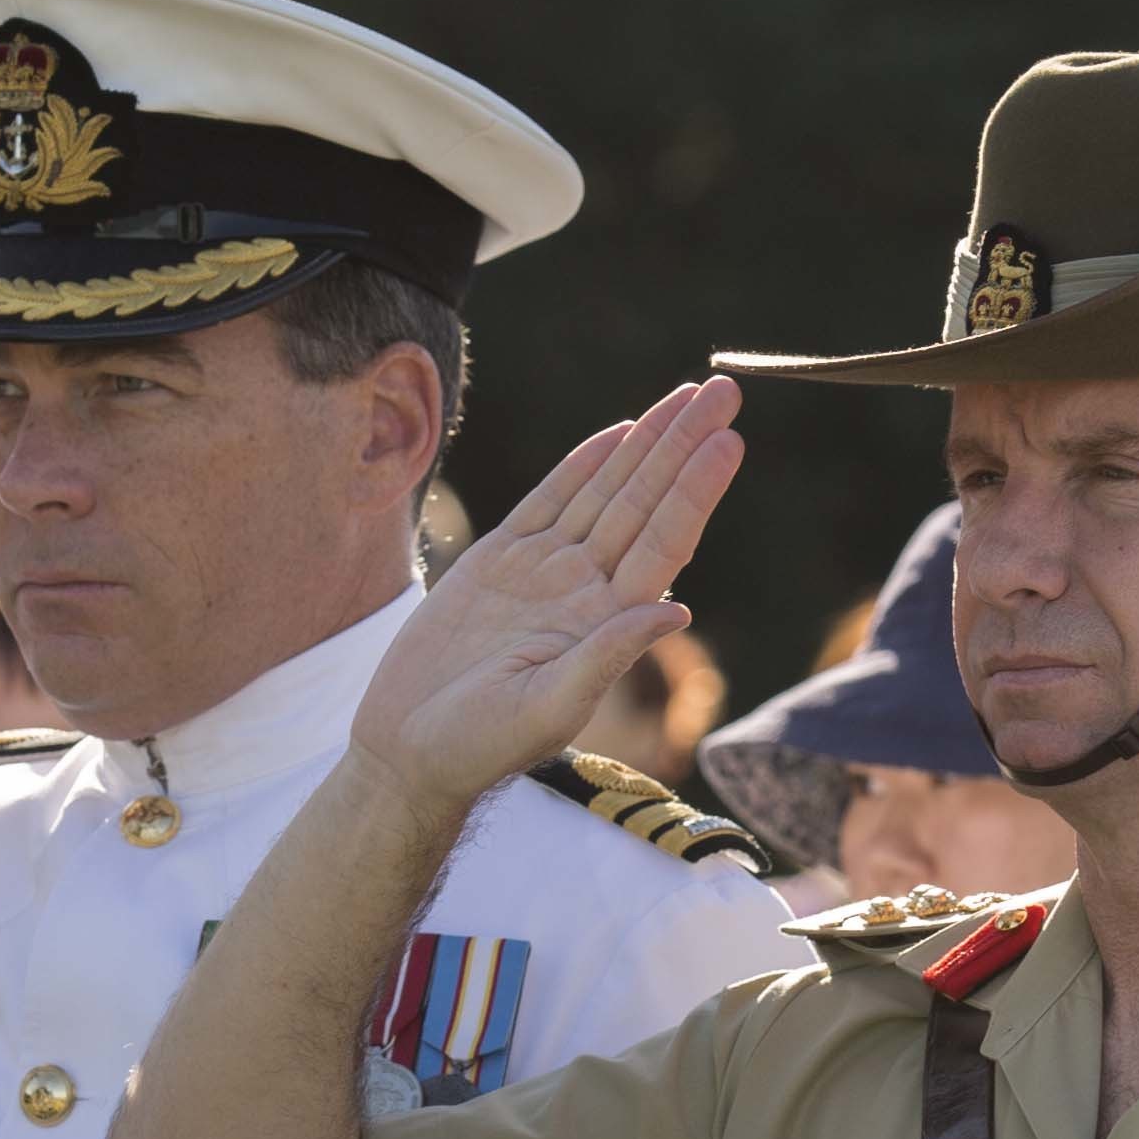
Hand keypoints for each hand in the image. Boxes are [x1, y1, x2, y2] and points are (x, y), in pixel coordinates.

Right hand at [349, 375, 741, 814]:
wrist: (410, 749)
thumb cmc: (479, 745)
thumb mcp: (547, 708)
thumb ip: (606, 656)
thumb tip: (679, 613)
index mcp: (607, 622)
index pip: (665, 542)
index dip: (696, 490)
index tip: (728, 442)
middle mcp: (585, 589)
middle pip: (646, 501)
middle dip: (684, 445)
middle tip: (726, 390)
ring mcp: (545, 571)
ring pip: (607, 491)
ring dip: (648, 443)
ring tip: (689, 396)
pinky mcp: (498, 561)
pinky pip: (550, 500)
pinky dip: (584, 464)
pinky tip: (620, 433)